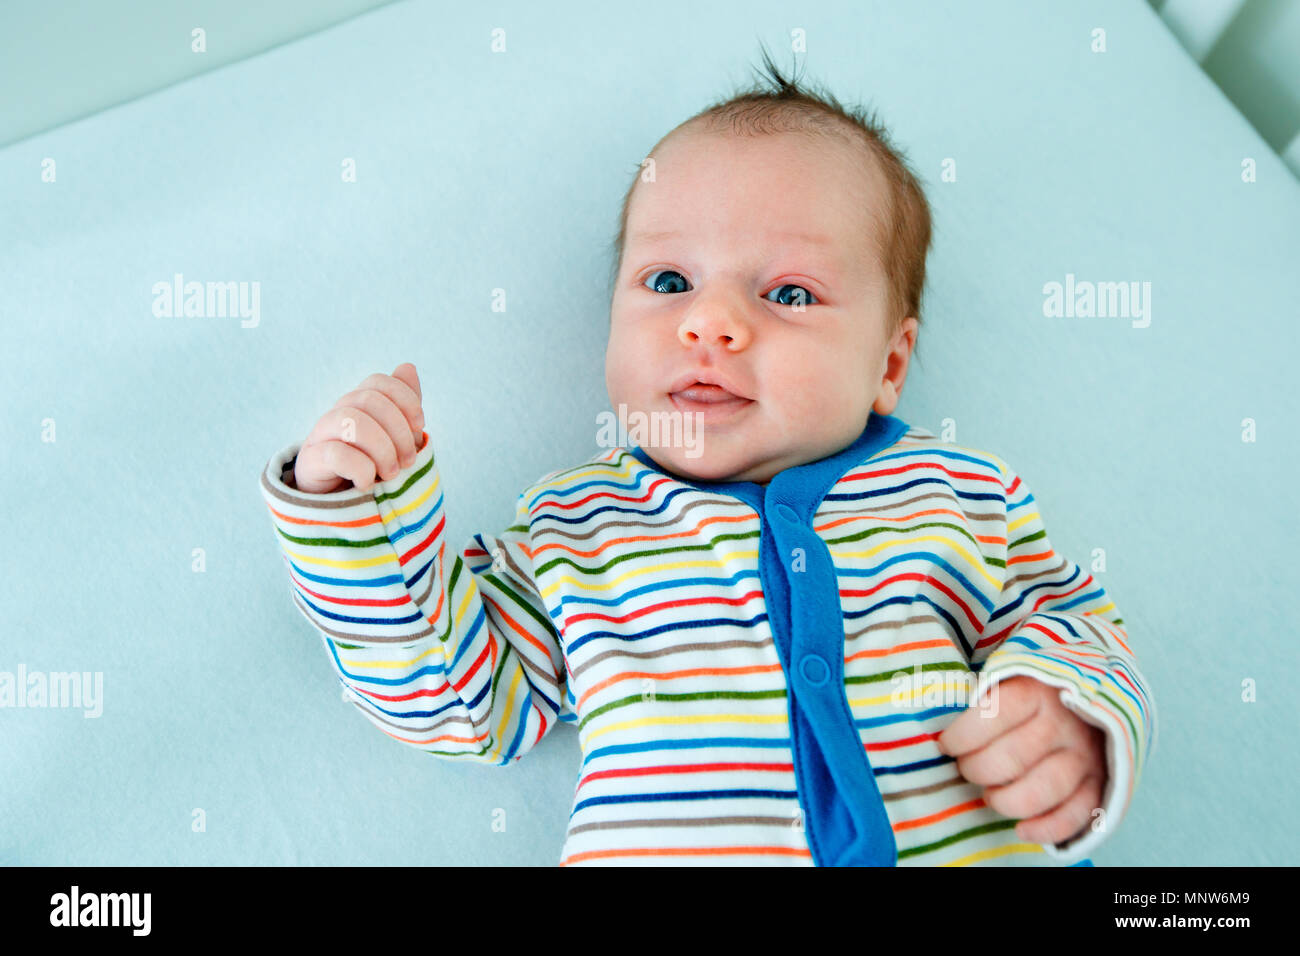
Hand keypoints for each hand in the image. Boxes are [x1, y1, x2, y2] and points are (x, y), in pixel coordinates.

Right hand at [294, 362, 425, 492]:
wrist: (339, 503)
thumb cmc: (373, 466)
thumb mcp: (396, 438)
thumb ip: (403, 406)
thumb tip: (408, 367)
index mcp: (359, 404)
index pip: (379, 382)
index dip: (405, 400)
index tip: (420, 426)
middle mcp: (337, 412)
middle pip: (368, 400)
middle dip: (398, 431)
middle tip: (407, 461)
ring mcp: (320, 434)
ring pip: (351, 422)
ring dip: (382, 450)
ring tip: (390, 474)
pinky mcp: (310, 460)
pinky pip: (335, 453)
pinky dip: (360, 469)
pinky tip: (367, 483)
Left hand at [935, 675, 1107, 845]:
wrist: (1089, 698)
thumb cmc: (1031, 693)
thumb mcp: (1008, 679)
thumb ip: (981, 699)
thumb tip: (940, 727)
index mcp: (1037, 691)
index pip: (993, 716)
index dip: (962, 736)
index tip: (946, 745)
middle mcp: (1064, 724)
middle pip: (1012, 759)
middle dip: (976, 770)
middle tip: (966, 769)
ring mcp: (1085, 756)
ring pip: (1041, 791)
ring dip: (1005, 801)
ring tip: (990, 795)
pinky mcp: (1099, 783)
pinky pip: (1075, 815)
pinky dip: (1045, 829)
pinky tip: (1021, 829)